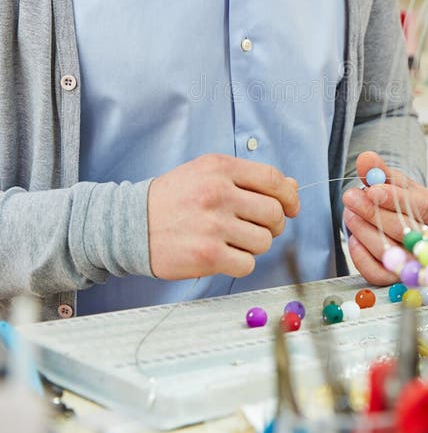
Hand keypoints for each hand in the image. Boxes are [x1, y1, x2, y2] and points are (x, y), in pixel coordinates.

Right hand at [147, 154, 299, 279]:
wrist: (131, 223)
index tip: (291, 207)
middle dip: (273, 224)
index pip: (273, 180)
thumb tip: (291, 188)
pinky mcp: (207, 255)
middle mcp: (218, 193)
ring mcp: (213, 225)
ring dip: (255, 245)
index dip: (289, 196)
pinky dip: (240, 263)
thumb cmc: (173, 199)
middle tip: (258, 227)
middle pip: (274, 213)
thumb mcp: (208, 175)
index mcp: (220, 168)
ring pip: (264, 241)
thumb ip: (250, 180)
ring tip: (234, 240)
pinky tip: (224, 254)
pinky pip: (247, 263)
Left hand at [342, 151, 427, 284]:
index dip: (398, 199)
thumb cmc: (401, 202)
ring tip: (349, 212)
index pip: (423, 207)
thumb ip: (379, 170)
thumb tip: (365, 158)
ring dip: (363, 230)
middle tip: (351, 196)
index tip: (373, 189)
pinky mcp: (396, 281)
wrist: (399, 223)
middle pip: (404, 230)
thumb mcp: (394, 182)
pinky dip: (361, 256)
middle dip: (373, 212)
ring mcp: (417, 266)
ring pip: (389, 252)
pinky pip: (376, 273)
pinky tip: (353, 237)